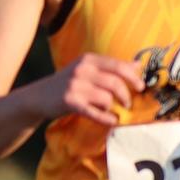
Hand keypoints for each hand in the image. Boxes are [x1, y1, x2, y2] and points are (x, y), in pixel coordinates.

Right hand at [25, 54, 142, 125]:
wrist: (39, 96)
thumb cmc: (68, 82)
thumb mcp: (87, 69)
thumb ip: (111, 67)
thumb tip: (137, 65)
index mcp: (88, 59)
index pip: (118, 66)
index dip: (132, 77)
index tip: (141, 87)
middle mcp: (82, 70)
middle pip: (115, 83)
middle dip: (125, 95)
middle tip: (128, 103)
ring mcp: (75, 86)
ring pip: (106, 98)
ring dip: (112, 107)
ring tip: (110, 110)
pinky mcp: (70, 102)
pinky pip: (95, 112)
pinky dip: (106, 118)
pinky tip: (111, 120)